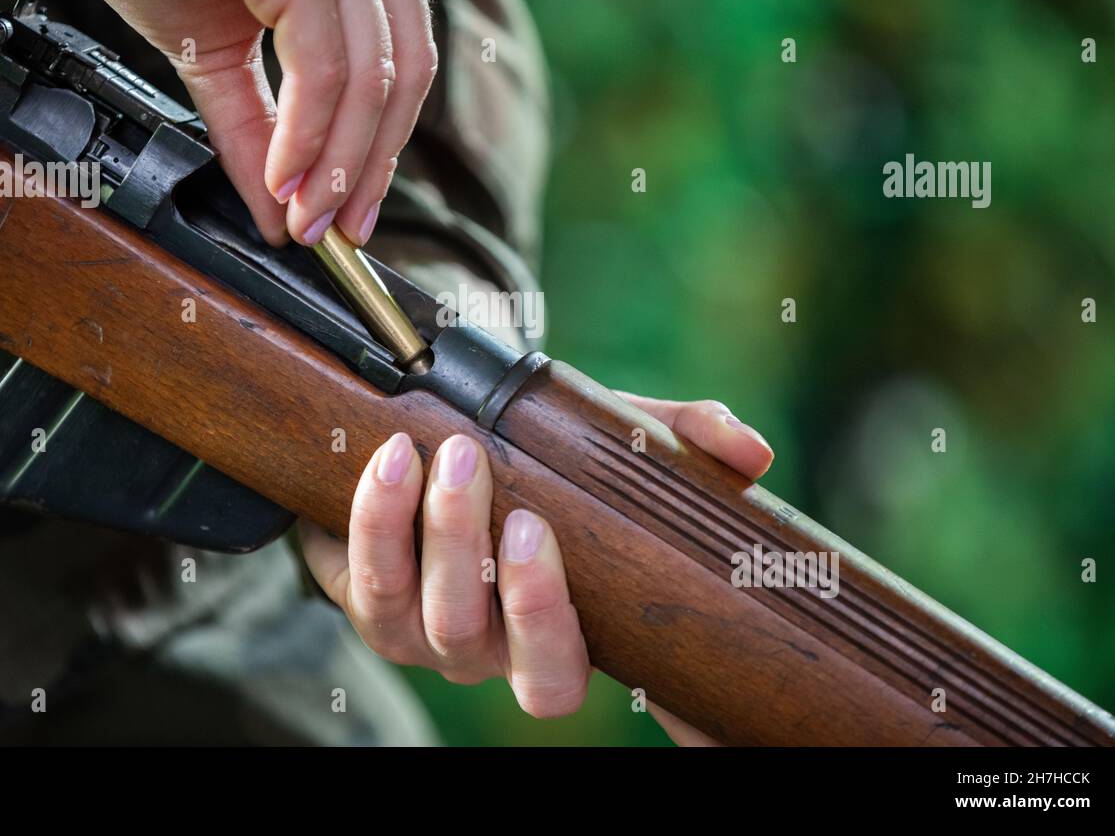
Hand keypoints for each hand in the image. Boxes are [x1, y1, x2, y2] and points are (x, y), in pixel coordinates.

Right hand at [13, 0, 436, 245]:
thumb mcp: (215, 38)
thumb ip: (257, 117)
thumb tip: (277, 200)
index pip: (404, 49)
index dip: (384, 137)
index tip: (355, 201)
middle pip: (406, 68)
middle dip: (372, 165)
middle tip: (340, 229)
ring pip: (371, 81)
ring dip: (337, 169)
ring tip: (306, 221)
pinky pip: (324, 73)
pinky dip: (305, 140)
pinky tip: (280, 180)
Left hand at [300, 394, 773, 743]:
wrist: (441, 442)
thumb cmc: (544, 462)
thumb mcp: (617, 449)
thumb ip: (686, 443)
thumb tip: (752, 453)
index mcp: (556, 636)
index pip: (558, 673)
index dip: (548, 619)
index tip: (542, 530)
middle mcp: (487, 649)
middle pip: (487, 644)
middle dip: (495, 572)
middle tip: (503, 487)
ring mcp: (421, 632)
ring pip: (424, 611)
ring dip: (436, 531)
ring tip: (451, 453)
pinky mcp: (366, 602)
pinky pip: (362, 578)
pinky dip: (376, 516)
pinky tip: (393, 456)